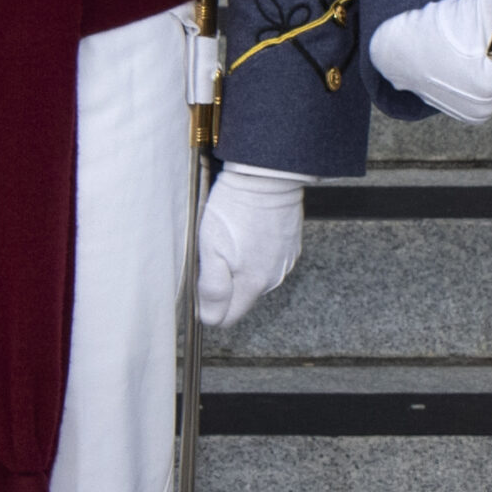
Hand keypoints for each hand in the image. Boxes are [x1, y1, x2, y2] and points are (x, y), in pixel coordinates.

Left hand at [197, 162, 307, 328]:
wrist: (267, 173)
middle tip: (213, 252)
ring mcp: (285, 261)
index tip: (200, 281)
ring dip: (240, 265)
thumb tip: (209, 317)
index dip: (209, 305)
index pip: (227, 318)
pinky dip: (255, 250)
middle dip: (225, 283)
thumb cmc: (235, 206)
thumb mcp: (211, 248)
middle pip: (240, 297)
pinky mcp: (291, 244)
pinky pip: (268, 259)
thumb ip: (212, 288)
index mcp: (253, 283)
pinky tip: (248, 229)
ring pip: (254, 277)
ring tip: (231, 236)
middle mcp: (274, 278)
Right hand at [366, 0, 491, 123]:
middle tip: (490, 36)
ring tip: (477, 49)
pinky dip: (486, 78)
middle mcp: (483, 107)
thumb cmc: (433, 30)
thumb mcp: (477, 6)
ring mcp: (474, 114)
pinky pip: (490, 93)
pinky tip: (472, 64)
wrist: (395, 49)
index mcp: (489, 85)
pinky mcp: (467, 116)